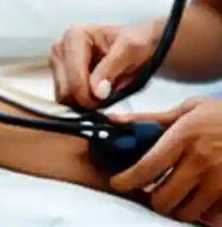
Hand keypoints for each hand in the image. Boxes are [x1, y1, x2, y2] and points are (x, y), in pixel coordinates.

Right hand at [49, 22, 156, 109]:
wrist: (139, 48)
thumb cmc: (136, 45)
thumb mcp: (131, 50)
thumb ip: (112, 68)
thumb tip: (96, 91)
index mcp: (74, 36)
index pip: (74, 77)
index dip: (90, 94)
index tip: (107, 98)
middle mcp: (60, 47)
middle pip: (64, 89)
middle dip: (86, 99)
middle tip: (107, 97)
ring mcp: (57, 62)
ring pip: (63, 96)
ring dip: (84, 102)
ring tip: (103, 94)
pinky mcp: (59, 75)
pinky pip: (65, 98)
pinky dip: (80, 102)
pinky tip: (95, 94)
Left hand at [109, 98, 221, 223]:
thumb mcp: (189, 108)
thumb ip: (151, 118)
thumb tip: (113, 119)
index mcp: (184, 137)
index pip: (147, 167)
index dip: (127, 180)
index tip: (118, 183)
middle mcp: (201, 161)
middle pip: (164, 198)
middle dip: (154, 198)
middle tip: (154, 191)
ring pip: (187, 211)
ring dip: (179, 207)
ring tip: (179, 196)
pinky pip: (213, 217)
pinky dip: (204, 213)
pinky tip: (201, 201)